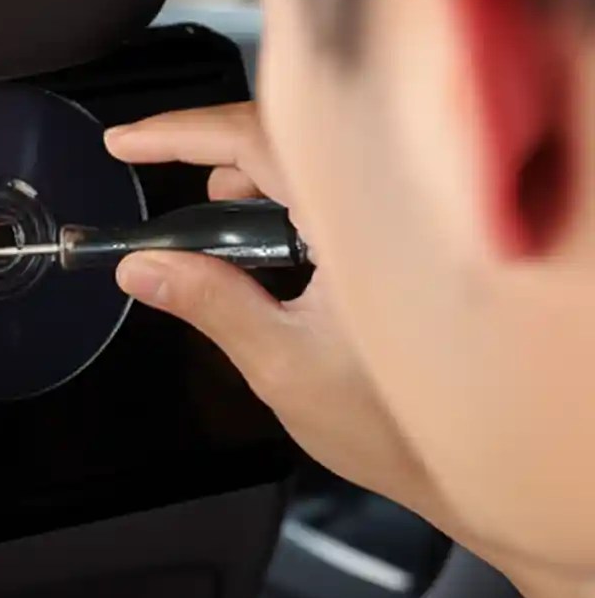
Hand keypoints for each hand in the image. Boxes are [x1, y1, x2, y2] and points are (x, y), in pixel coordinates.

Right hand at [104, 103, 444, 516]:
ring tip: (204, 218)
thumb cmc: (392, 425)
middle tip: (150, 169)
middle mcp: (384, 207)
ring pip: (305, 159)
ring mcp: (393, 221)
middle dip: (208, 150)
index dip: (182, 133)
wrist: (472, 464)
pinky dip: (278, 198)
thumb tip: (141, 267)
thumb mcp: (280, 364)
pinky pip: (328, 189)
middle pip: (281, 137)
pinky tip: (253, 237)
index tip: (125, 141)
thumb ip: (209, 303)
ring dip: (245, 175)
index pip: (258, 140)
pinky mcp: (396, 240)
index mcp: (359, 223)